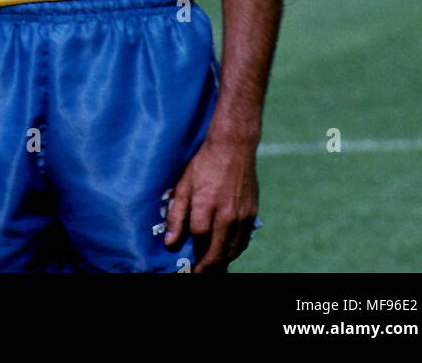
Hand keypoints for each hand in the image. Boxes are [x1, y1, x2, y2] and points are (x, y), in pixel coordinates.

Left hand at [164, 138, 258, 272]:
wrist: (234, 147)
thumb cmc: (204, 164)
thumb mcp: (184, 184)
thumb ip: (176, 215)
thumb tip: (170, 242)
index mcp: (205, 205)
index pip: (198, 240)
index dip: (193, 256)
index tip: (188, 266)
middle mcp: (225, 214)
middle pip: (217, 253)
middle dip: (207, 268)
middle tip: (199, 273)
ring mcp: (241, 216)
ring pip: (232, 250)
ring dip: (221, 262)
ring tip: (211, 266)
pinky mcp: (251, 214)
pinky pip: (243, 241)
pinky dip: (234, 250)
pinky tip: (226, 251)